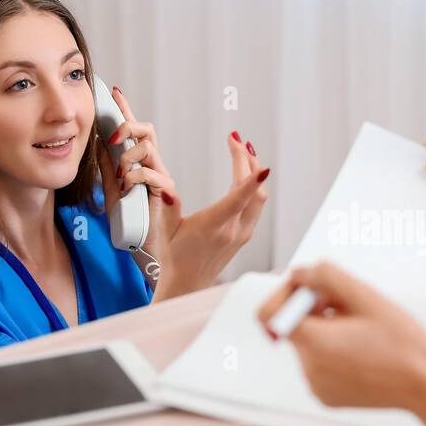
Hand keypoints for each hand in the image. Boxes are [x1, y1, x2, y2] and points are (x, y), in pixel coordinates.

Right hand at [96, 87, 268, 296]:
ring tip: (243, 152)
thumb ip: (167, 208)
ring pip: (259, 198)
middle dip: (248, 161)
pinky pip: (257, 206)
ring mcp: (242, 233)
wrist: (187, 285)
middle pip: (254, 191)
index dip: (250, 177)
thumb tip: (167, 189)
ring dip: (254, 173)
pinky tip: (245, 176)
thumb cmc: (175, 259)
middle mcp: (234, 229)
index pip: (239, 197)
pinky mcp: (244, 235)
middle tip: (236, 140)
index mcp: (215, 226)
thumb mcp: (166, 232)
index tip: (255, 157)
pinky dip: (253, 187)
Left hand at [257, 262, 425, 415]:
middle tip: (350, 306)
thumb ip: (326, 275)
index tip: (310, 289)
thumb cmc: (403, 341)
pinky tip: (362, 349)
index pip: (269, 313)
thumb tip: (298, 274)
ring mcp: (316, 386)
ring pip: (307, 343)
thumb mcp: (366, 295)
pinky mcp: (326, 396)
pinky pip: (318, 364)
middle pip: (293, 326)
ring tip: (362, 330)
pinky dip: (333, 351)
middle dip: (315, 309)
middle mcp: (309, 368)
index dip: (285, 293)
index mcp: (314, 343)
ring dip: (326, 329)